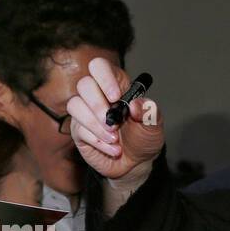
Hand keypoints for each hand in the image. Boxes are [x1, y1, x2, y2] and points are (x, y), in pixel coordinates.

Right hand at [67, 57, 163, 181]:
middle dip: (97, 104)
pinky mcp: (79, 131)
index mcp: (116, 85)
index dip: (104, 77)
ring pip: (75, 105)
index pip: (99, 66)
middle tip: (113, 123)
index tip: (116, 97)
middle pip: (84, 84)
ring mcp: (85, 112)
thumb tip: (135, 104)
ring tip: (114, 138)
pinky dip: (98, 141)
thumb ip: (149, 112)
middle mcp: (97, 95)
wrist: (135, 163)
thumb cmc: (143, 137)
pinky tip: (113, 148)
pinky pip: (79, 129)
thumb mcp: (154, 125)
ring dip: (95, 125)